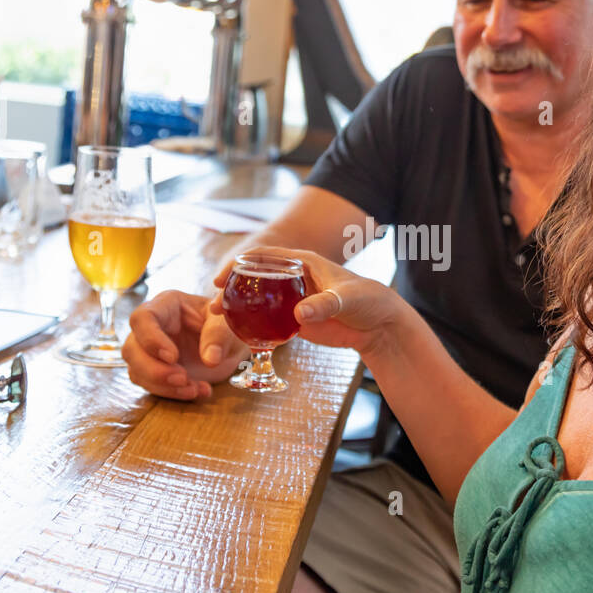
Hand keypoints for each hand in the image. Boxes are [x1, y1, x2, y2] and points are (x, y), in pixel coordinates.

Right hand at [123, 290, 247, 400]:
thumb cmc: (225, 325)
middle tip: (183, 378)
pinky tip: (199, 390)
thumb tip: (210, 359)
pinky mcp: (153, 371)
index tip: (172, 357)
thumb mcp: (228, 324)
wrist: (230, 345)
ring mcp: (148, 351)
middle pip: (132, 349)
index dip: (151, 339)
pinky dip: (173, 393)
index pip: (142, 318)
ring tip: (195, 388)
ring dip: (164, 385)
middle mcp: (151, 327)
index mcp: (166, 305)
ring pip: (136, 371)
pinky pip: (151, 386)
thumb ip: (219, 335)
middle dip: (155, 370)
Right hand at [212, 246, 406, 356]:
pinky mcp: (295, 321)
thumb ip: (325, 304)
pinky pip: (268, 321)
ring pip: (258, 301)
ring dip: (237, 308)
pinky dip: (252, 326)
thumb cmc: (369, 300)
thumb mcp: (347, 298)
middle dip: (230, 288)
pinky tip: (237, 336)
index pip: (263, 256)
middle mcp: (293, 278)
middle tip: (213, 304)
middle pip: (254, 278)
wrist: (379, 325)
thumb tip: (298, 315)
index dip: (238, 263)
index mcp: (302, 261)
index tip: (220, 277)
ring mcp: (292, 300)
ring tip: (218, 319)